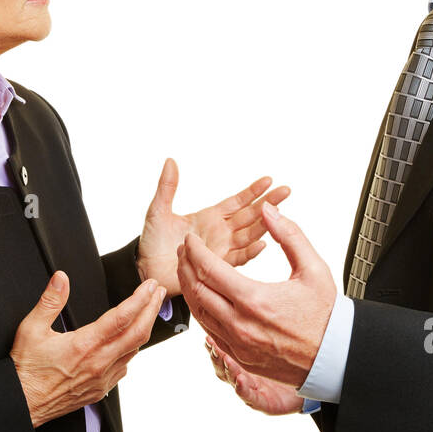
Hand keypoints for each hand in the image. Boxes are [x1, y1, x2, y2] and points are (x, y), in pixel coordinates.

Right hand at [10, 270, 165, 427]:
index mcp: (84, 345)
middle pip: (138, 333)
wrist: (23, 404)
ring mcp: (102, 378)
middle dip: (152, 309)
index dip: (140, 298)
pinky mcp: (101, 389)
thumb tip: (61, 279)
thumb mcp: (31, 329)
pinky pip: (124, 367)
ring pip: (134, 351)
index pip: (122, 317)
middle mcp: (98, 363)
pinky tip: (129, 341)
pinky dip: (131, 350)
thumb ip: (50, 301)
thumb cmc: (26, 370)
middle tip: (158, 293)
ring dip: (144, 328)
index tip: (149, 286)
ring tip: (148, 311)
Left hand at [137, 158, 290, 297]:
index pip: (237, 201)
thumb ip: (167, 188)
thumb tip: (171, 161)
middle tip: (286, 191)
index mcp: (209, 217)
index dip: (253, 191)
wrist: (146, 271)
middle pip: (250, 215)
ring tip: (277, 213)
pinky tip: (262, 242)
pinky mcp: (218, 267)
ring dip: (263, 224)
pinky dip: (250, 252)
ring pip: (248, 235)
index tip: (269, 179)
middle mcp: (220, 233)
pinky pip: (237, 259)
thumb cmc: (152, 242)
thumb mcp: (158, 211)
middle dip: (267, 203)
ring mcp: (221, 250)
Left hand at [178, 202, 335, 386]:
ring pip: (199, 313)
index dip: (195, 251)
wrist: (335, 356)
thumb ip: (290, 235)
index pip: (209, 270)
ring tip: (188, 270)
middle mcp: (240, 325)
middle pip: (197, 290)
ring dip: (189, 288)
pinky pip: (210, 331)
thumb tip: (269, 210)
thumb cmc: (326, 314)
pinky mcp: (239, 356)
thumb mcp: (313, 268)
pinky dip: (202, 311)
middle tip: (183, 250)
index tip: (191, 239)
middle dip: (185, 266)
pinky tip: (203, 297)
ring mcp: (238, 344)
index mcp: (255, 300)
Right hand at [205, 336, 302, 415]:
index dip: (214, 346)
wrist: (305, 389)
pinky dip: (243, 390)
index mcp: (244, 363)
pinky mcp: (263, 403)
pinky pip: (251, 398)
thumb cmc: (288, 367)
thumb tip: (249, 312)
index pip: (224, 353)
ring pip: (234, 381)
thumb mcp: (273, 345)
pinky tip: (239, 381)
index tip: (208, 336)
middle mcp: (244, 377)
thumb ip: (257, 332)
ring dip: (228, 370)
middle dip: (217, 356)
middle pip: (223, 368)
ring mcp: (252, 390)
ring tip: (225, 359)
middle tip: (213, 345)